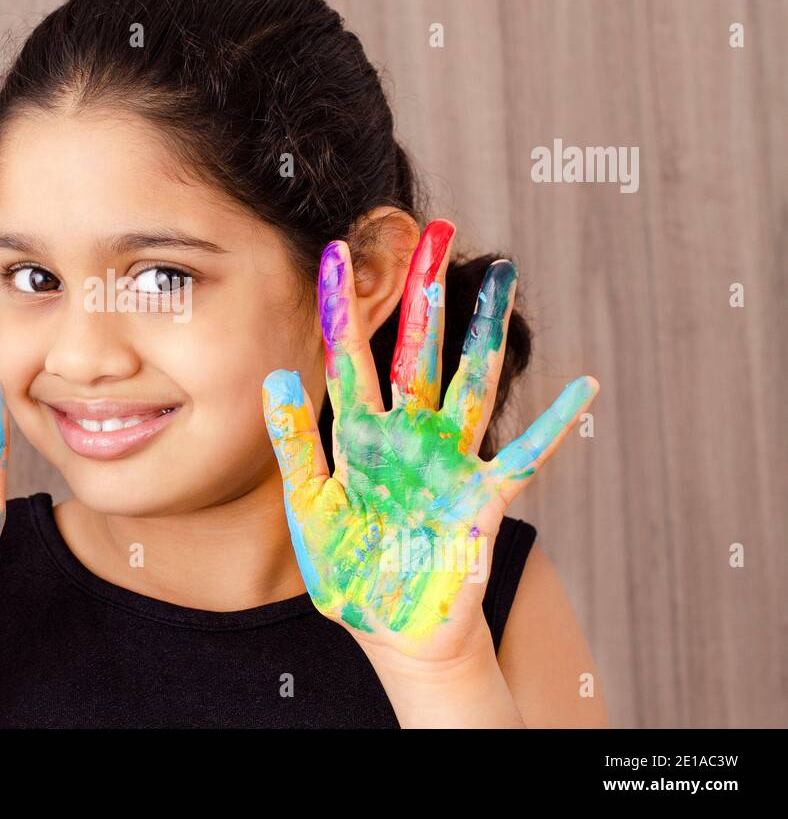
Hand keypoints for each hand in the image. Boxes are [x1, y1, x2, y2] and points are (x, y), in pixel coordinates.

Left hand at [262, 220, 596, 664]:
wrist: (394, 633)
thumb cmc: (352, 571)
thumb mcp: (311, 509)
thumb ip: (296, 447)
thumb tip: (275, 379)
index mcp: (360, 437)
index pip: (350, 357)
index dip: (344, 307)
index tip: (336, 251)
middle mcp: (408, 435)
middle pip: (419, 348)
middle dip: (424, 290)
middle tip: (431, 227)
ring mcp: (449, 461)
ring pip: (471, 381)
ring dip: (486, 330)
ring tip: (504, 273)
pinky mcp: (483, 499)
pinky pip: (525, 455)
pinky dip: (556, 425)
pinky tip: (585, 387)